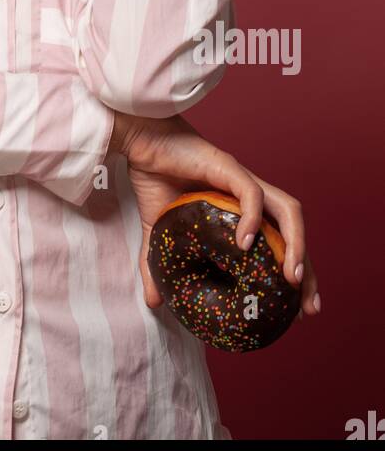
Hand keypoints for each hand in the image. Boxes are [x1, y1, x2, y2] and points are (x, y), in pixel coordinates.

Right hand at [108, 111, 319, 319]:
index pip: (283, 243)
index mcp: (243, 210)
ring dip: (297, 244)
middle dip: (309, 268)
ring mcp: (243, 180)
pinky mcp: (228, 167)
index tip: (301, 308)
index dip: (297, 273)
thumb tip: (153, 302)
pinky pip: (252, 194)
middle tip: (308, 306)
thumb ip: (157, 266)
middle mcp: (252, 196)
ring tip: (292, 277)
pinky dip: (254, 219)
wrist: (141, 142)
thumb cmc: (156, 180)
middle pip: (296, 230)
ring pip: (287, 210)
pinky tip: (245, 244)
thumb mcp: (158, 234)